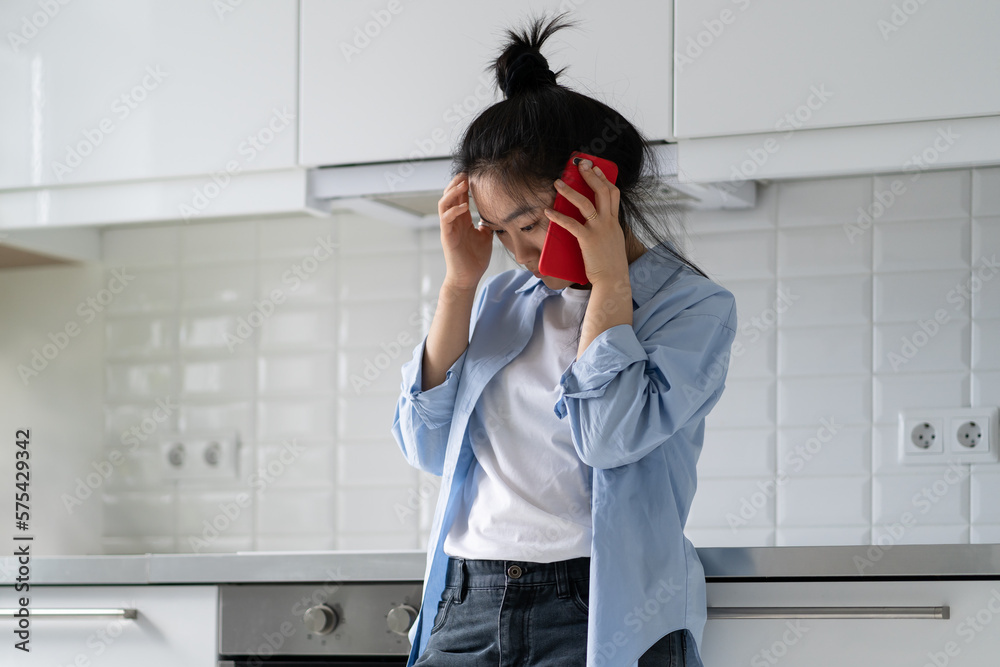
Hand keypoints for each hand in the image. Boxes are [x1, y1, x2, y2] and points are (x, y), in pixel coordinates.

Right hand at [438, 172, 493, 290]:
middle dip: (456, 183)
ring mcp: (448, 228)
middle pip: (449, 195)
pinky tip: (464, 207)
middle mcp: (453, 221)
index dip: (465, 184)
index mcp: (462, 220)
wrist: (468, 277)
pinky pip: (446, 219)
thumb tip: (495, 214)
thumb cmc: (475, 259)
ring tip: (462, 184)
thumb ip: (487, 224)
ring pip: (444, 203)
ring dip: (452, 192)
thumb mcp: (486, 237)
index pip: (461, 197)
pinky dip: (454, 210)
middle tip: (466, 172)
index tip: (473, 173)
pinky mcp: (447, 236)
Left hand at [543, 159, 627, 286]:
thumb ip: (605, 230)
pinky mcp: (588, 240)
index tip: (596, 168)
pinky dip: (558, 216)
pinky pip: (572, 224)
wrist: (613, 280)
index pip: (613, 193)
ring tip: (558, 182)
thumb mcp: (612, 241)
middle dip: (590, 175)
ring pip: (586, 203)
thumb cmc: (610, 264)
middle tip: (580, 164)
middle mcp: (609, 222)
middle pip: (603, 191)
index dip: (604, 178)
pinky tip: (548, 212)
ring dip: (570, 191)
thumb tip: (593, 224)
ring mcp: (599, 230)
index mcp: (614, 222)